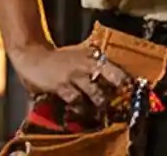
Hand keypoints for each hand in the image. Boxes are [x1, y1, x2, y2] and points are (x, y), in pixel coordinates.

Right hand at [8, 43, 132, 117]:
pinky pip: (76, 100)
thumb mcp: (79, 54)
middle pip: (112, 74)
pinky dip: (81, 107)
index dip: (125, 76)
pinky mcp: (62, 86)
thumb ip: (93, 62)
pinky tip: (83, 111)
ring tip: (103, 109)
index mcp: (92, 54)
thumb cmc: (59, 58)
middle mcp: (87, 63)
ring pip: (96, 92)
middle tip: (125, 95)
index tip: (133, 84)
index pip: (114, 64)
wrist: (33, 56)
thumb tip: (112, 74)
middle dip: (121, 85)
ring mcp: (75, 75)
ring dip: (101, 102)